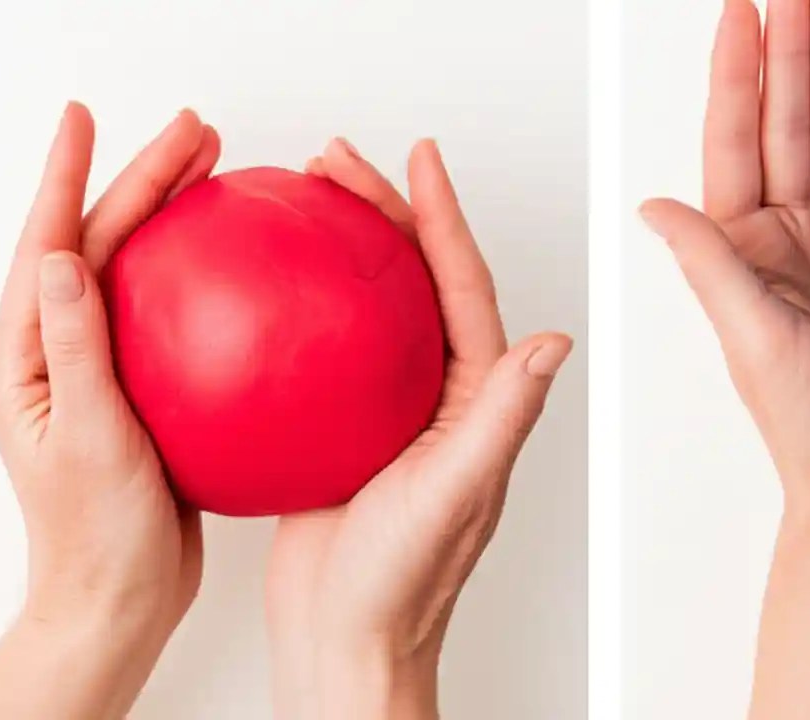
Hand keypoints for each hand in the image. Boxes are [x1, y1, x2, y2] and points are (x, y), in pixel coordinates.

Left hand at [0, 104, 218, 692]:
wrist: (119, 599)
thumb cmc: (94, 533)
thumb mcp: (84, 438)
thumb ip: (75, 347)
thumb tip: (63, 255)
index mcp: (23, 359)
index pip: (47, 245)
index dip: (66, 175)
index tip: (85, 118)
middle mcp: (55, 354)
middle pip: (98, 243)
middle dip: (139, 179)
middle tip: (194, 132)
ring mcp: (99, 371)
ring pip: (136, 270)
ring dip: (169, 215)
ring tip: (211, 170)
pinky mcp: (141, 391)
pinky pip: (169, 315)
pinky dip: (201, 276)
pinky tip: (237, 263)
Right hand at [265, 138, 571, 719]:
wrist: (345, 642)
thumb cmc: (404, 583)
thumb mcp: (457, 493)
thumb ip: (501, 418)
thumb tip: (550, 341)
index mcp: (476, 399)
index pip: (464, 288)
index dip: (444, 218)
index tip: (422, 158)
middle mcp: (441, 395)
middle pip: (415, 280)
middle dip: (385, 212)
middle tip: (335, 161)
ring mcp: (387, 409)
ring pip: (367, 306)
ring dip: (342, 247)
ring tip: (303, 196)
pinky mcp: (338, 429)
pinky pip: (320, 349)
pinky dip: (299, 306)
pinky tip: (259, 284)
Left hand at [640, 0, 809, 503]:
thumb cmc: (804, 422)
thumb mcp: (750, 340)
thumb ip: (710, 268)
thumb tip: (652, 206)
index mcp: (739, 244)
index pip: (735, 139)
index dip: (736, 72)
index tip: (741, 9)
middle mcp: (780, 230)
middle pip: (782, 118)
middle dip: (788, 47)